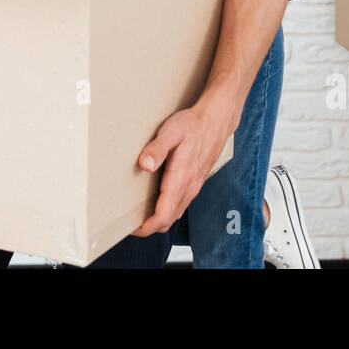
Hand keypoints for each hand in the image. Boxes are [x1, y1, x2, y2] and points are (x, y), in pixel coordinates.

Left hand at [130, 101, 236, 236]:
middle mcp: (189, 188)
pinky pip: (180, 204)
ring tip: (140, 213)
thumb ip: (157, 149)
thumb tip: (145, 164)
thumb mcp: (171, 132)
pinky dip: (167, 210)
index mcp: (180, 179)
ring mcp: (193, 186)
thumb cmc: (193, 125)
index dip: (146, 227)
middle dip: (149, 227)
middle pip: (168, 220)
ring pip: (175, 213)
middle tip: (131, 222)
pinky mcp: (195, 182)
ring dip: (159, 219)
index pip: (163, 216)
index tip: (132, 227)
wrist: (216, 120)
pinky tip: (157, 199)